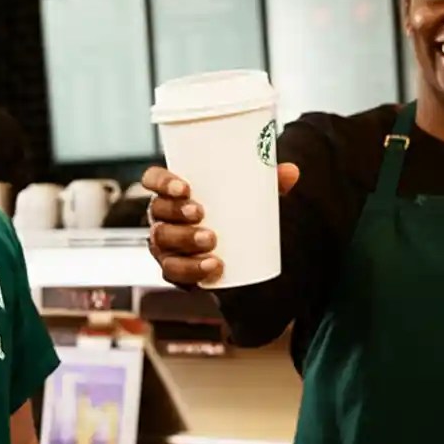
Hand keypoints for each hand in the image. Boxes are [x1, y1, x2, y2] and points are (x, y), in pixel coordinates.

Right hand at [140, 164, 299, 286]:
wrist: (235, 254)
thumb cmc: (234, 212)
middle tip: (201, 213)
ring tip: (211, 241)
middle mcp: (161, 216)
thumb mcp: (251, 196)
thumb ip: (269, 183)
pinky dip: (192, 270)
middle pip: (157, 211)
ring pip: (162, 241)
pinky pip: (173, 272)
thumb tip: (291, 172)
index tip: (184, 187)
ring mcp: (164, 244)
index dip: (161, 181)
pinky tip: (212, 267)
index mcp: (172, 192)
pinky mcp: (174, 269)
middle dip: (176, 212)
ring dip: (185, 241)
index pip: (152, 179)